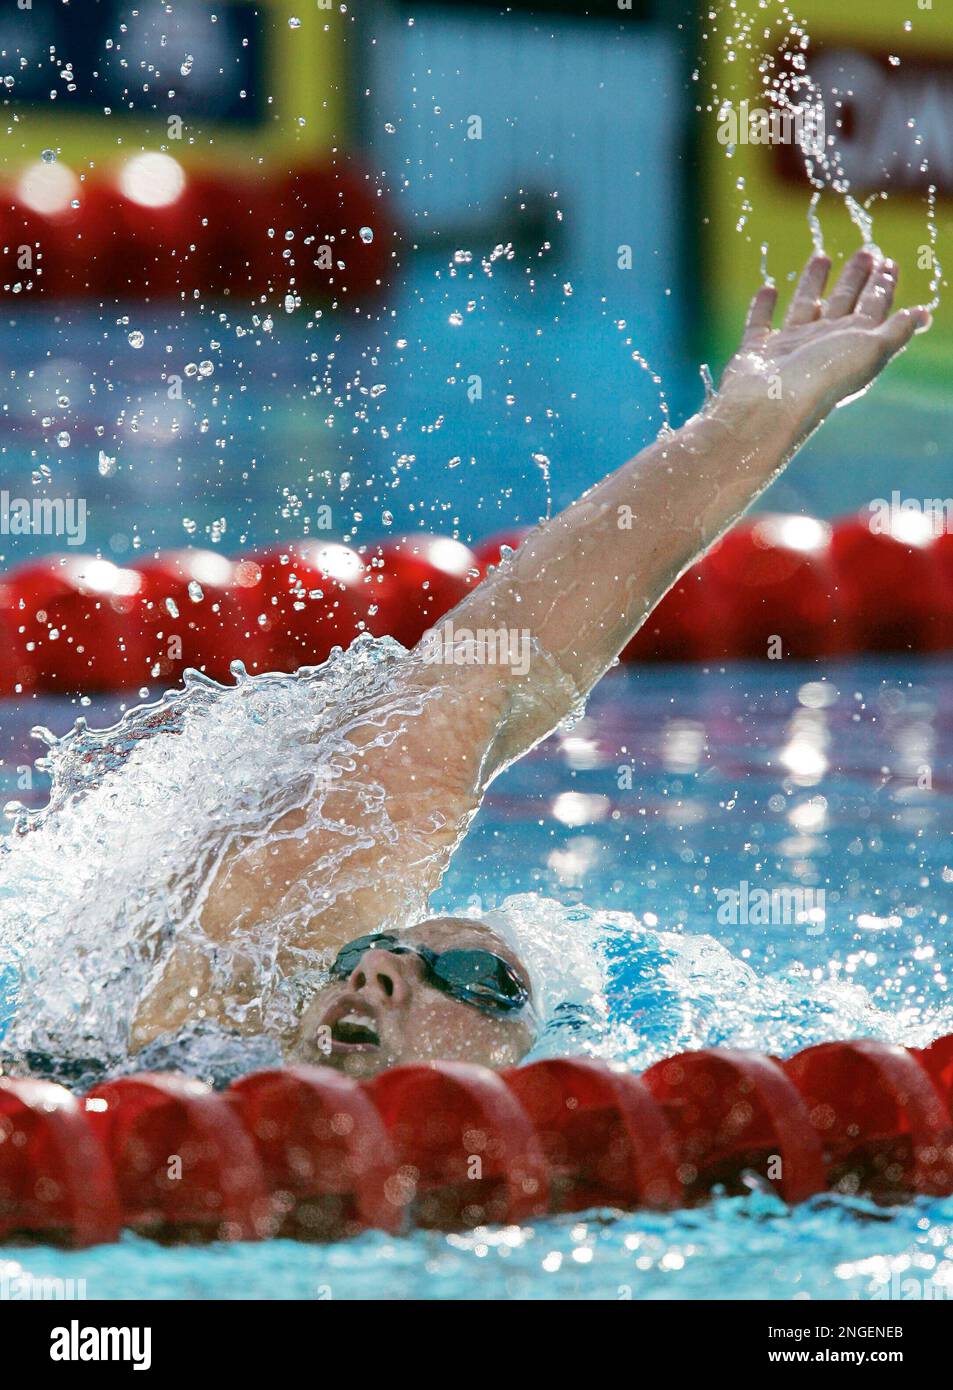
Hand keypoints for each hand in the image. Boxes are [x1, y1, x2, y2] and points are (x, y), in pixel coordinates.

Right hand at [719, 250, 931, 435]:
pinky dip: (762, 307)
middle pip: (843, 304)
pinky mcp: (756, 352)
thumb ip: (896, 330)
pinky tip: (768, 288)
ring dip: (814, 283)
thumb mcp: (872, 348)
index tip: (889, 262)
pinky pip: (759, 323)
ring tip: (821, 256)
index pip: (873, 308)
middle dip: (857, 278)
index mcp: (851, 343)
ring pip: (804, 307)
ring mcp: (788, 348)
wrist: (771, 403)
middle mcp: (822, 345)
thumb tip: (923, 315)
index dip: (883, 286)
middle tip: (867, 251)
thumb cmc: (824, 376)